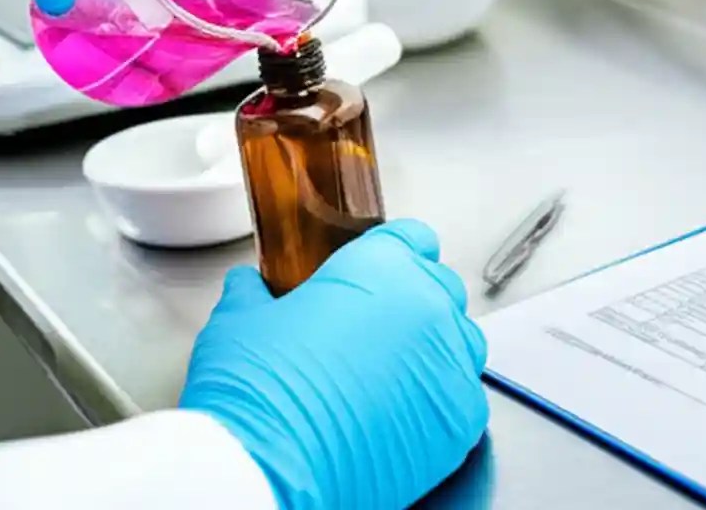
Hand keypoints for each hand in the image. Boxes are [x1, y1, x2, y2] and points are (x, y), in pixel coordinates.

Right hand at [182, 220, 489, 508]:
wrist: (269, 468)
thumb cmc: (256, 392)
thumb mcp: (241, 321)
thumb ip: (255, 294)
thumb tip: (249, 286)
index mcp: (380, 265)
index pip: (412, 238)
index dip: (395, 252)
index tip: (381, 268)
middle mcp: (427, 306)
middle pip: (441, 286)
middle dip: (413, 298)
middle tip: (373, 325)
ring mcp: (450, 362)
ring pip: (461, 339)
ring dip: (434, 346)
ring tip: (388, 370)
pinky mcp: (461, 417)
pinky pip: (464, 394)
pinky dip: (439, 398)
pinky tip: (401, 411)